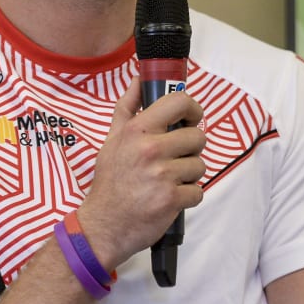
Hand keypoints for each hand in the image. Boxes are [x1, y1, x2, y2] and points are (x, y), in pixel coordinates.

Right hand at [76, 79, 205, 268]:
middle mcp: (150, 149)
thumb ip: (128, 107)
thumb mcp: (112, 139)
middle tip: (173, 160)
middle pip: (197, 137)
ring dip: (189, 175)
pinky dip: (188, 197)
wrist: (103, 225)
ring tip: (167, 181)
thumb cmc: (110, 181)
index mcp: (137, 131)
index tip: (191, 118)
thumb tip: (140, 78)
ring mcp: (162, 175)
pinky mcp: (172, 199)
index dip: (192, 109)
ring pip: (200, 165)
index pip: (179, 102)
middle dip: (190, 150)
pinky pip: (198, 191)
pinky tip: (169, 198)